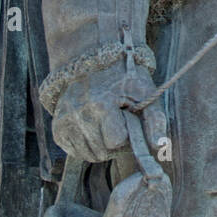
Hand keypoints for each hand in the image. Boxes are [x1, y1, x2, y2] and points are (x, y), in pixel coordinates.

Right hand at [53, 62, 168, 163]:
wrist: (92, 60)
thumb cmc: (123, 77)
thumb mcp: (144, 92)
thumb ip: (155, 120)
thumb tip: (158, 147)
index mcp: (100, 104)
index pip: (116, 141)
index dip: (126, 133)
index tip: (126, 118)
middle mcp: (78, 114)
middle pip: (102, 152)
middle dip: (114, 142)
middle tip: (117, 122)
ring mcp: (64, 122)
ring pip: (89, 155)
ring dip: (101, 146)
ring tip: (106, 125)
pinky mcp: (57, 128)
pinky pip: (75, 152)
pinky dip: (87, 145)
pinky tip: (93, 128)